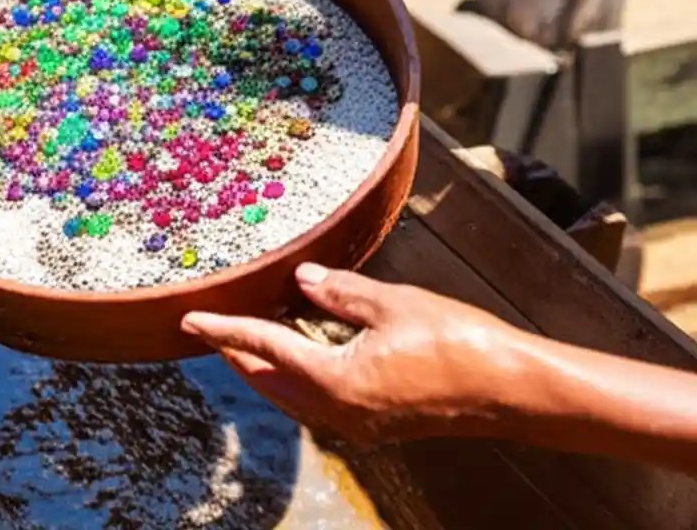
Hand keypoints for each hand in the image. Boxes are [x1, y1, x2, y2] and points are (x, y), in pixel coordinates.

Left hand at [182, 264, 528, 443]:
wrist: (513, 390)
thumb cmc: (458, 342)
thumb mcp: (392, 304)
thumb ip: (340, 292)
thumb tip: (301, 279)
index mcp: (334, 381)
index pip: (263, 347)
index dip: (224, 330)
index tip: (190, 320)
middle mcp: (338, 411)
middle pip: (267, 382)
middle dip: (236, 354)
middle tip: (212, 328)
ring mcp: (357, 424)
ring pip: (290, 398)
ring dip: (265, 370)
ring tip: (246, 341)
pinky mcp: (377, 425)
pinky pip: (317, 404)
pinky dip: (296, 380)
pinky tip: (300, 359)